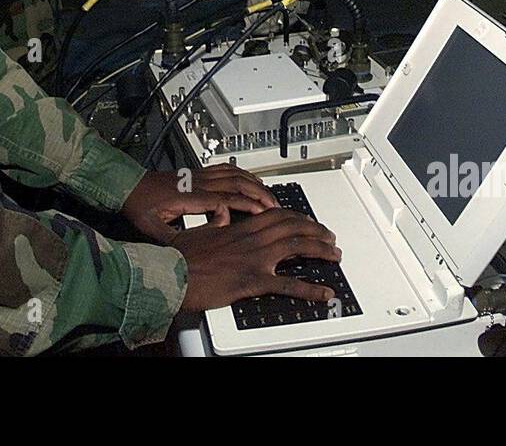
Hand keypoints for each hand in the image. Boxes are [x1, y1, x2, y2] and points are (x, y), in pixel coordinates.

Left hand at [120, 165, 277, 242]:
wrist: (129, 185)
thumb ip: (171, 241)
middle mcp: (197, 182)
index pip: (225, 198)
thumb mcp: (151, 229)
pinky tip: (251, 180)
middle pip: (236, 183)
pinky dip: (242, 173)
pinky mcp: (197, 173)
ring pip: (233, 174)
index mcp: (188, 197)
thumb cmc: (140, 206)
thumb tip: (189, 252)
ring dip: (254, 183)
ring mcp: (198, 175)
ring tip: (269, 195)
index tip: (263, 213)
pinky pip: (225, 169)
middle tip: (275, 206)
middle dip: (258, 194)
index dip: (246, 205)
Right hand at [172, 209, 340, 311]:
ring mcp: (255, 259)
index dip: (297, 217)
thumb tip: (221, 213)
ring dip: (320, 250)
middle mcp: (252, 240)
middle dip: (316, 230)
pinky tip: (324, 293)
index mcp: (240, 228)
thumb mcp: (199, 231)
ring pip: (297, 247)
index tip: (307, 221)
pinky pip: (289, 284)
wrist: (172, 273)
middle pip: (294, 227)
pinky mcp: (254, 281)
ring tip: (334, 255)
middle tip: (329, 237)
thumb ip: (215, 222)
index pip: (277, 215)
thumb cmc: (181, 257)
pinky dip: (310, 289)